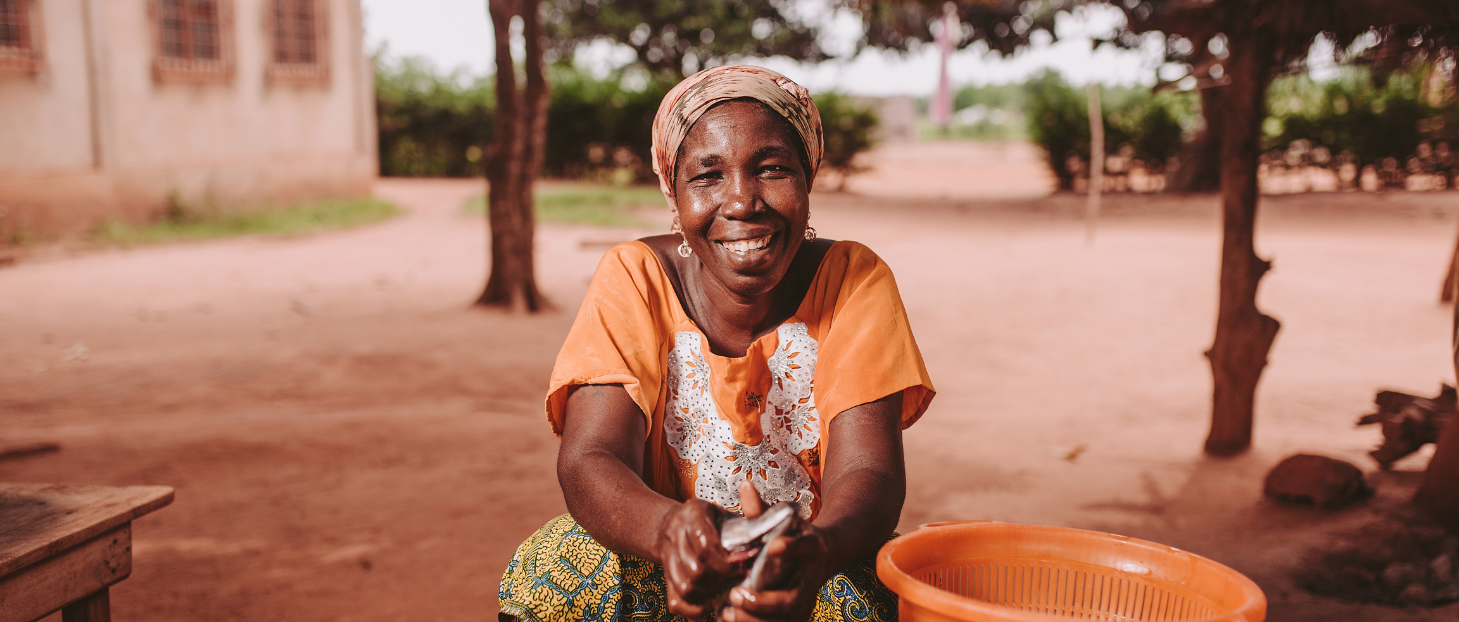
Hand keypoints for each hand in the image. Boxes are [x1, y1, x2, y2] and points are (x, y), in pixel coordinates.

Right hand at [655, 498, 740, 617]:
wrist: (672, 524)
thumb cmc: (708, 520)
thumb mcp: (726, 513)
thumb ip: (746, 526)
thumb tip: (771, 541)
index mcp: (693, 514)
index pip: (705, 545)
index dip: (724, 562)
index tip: (738, 566)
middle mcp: (676, 534)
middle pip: (695, 569)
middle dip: (718, 578)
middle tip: (733, 578)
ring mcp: (668, 557)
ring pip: (685, 587)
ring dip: (707, 593)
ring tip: (722, 588)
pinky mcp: (666, 578)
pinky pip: (676, 602)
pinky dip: (694, 609)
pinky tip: (709, 602)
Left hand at [720, 481, 830, 621]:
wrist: (820, 556)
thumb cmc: (792, 535)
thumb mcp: (780, 520)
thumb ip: (760, 509)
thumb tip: (744, 484)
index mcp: (811, 548)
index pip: (804, 547)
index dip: (790, 547)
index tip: (772, 546)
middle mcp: (812, 579)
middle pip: (792, 599)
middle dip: (763, 601)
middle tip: (734, 594)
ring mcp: (806, 601)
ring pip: (786, 618)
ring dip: (755, 619)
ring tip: (727, 612)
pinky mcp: (798, 616)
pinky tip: (730, 619)